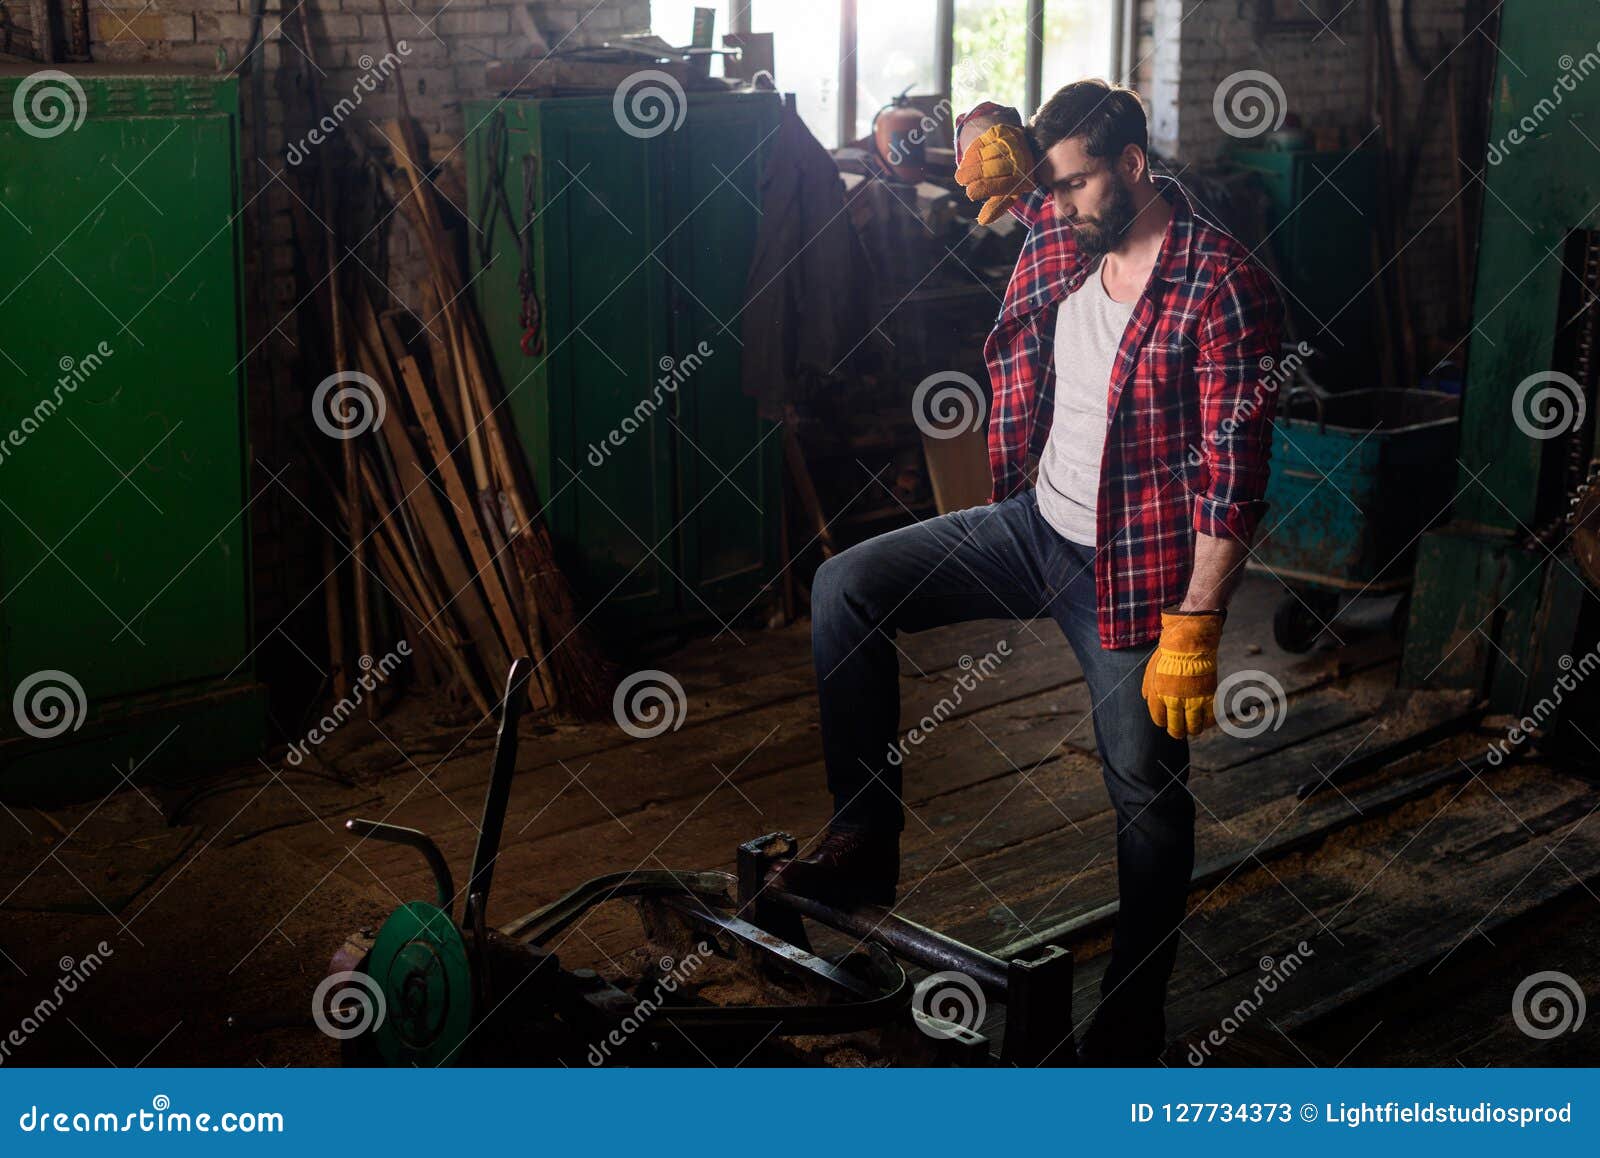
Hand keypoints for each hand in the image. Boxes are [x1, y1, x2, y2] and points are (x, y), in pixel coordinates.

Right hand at [954, 123, 1036, 225]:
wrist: (1021, 146)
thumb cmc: (1013, 176)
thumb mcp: (1009, 193)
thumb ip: (997, 206)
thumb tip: (982, 221)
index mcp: (1024, 176)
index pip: (1004, 184)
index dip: (985, 188)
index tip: (970, 193)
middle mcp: (1020, 158)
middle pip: (991, 168)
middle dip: (973, 175)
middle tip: (961, 180)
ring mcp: (1011, 143)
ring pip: (984, 155)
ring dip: (969, 165)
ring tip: (962, 174)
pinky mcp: (1001, 131)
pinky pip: (981, 143)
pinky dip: (971, 153)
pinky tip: (966, 161)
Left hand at [1141, 609, 1224, 738]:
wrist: (1189, 642)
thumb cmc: (1169, 654)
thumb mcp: (1151, 669)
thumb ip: (1148, 686)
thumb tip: (1146, 699)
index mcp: (1158, 695)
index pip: (1159, 719)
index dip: (1163, 722)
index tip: (1166, 721)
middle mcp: (1174, 701)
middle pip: (1175, 728)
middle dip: (1177, 732)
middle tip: (1179, 732)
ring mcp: (1192, 700)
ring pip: (1193, 727)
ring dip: (1192, 730)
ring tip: (1193, 729)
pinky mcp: (1208, 696)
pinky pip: (1209, 718)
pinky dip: (1208, 722)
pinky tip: (1205, 721)